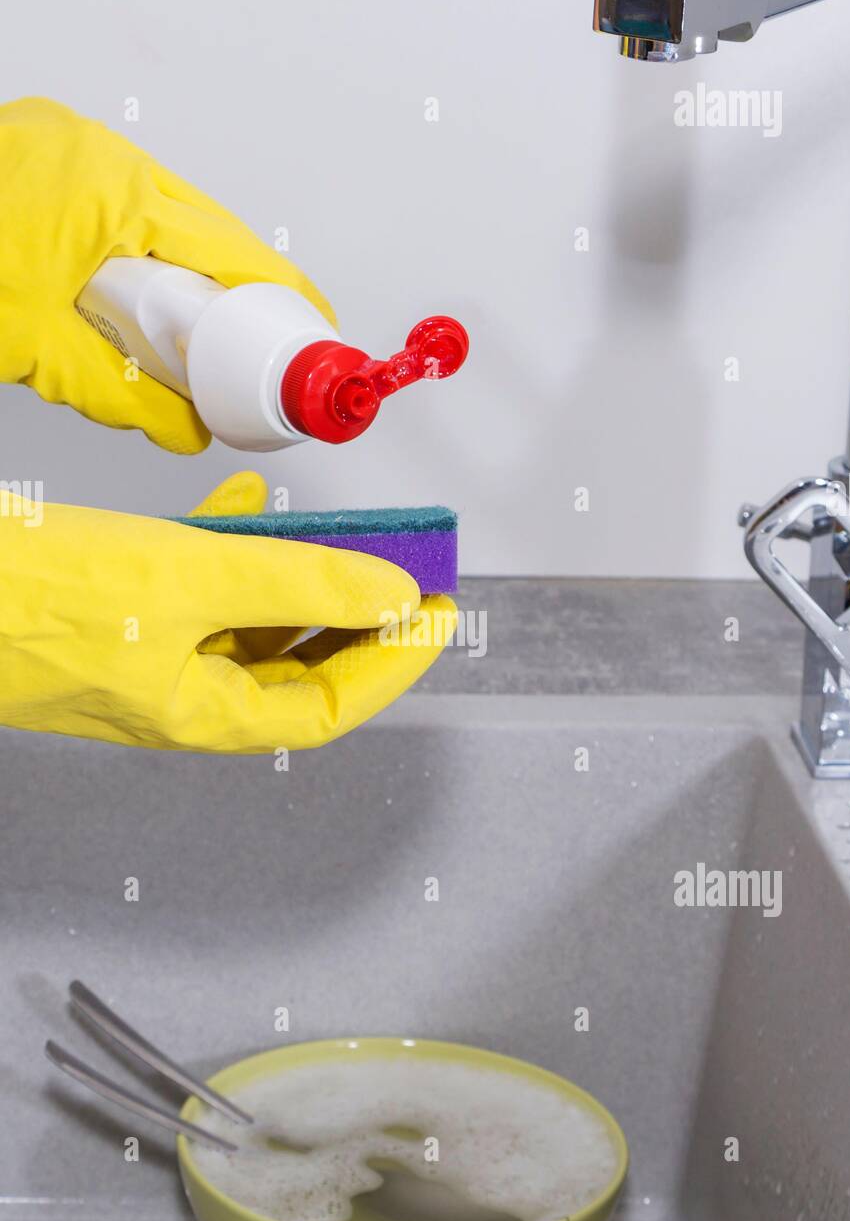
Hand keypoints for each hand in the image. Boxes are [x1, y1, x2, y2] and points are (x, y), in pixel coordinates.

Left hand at [0, 97, 333, 453]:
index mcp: (111, 192)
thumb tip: (189, 427)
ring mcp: (71, 148)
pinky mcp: (49, 156)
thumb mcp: (40, 351)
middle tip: (253, 354)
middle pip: (206, 229)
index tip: (311, 332)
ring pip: (167, 214)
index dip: (280, 296)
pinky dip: (145, 250)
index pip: (229, 249)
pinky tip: (139, 294)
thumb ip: (126, 395)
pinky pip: (126, 201)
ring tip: (194, 336)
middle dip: (235, 294)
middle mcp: (97, 156)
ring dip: (188, 274)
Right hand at [0, 473, 455, 752]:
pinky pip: (198, 586)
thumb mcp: (184, 581)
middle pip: (300, 663)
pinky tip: (246, 509)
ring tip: (345, 533)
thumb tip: (389, 593)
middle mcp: (182, 692)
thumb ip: (296, 585)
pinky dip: (233, 549)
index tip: (438, 610)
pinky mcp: (117, 611)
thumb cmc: (22, 602)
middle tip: (406, 568)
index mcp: (204, 711)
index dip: (395, 660)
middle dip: (359, 614)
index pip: (331, 704)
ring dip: (301, 576)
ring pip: (251, 620)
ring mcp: (148, 652)